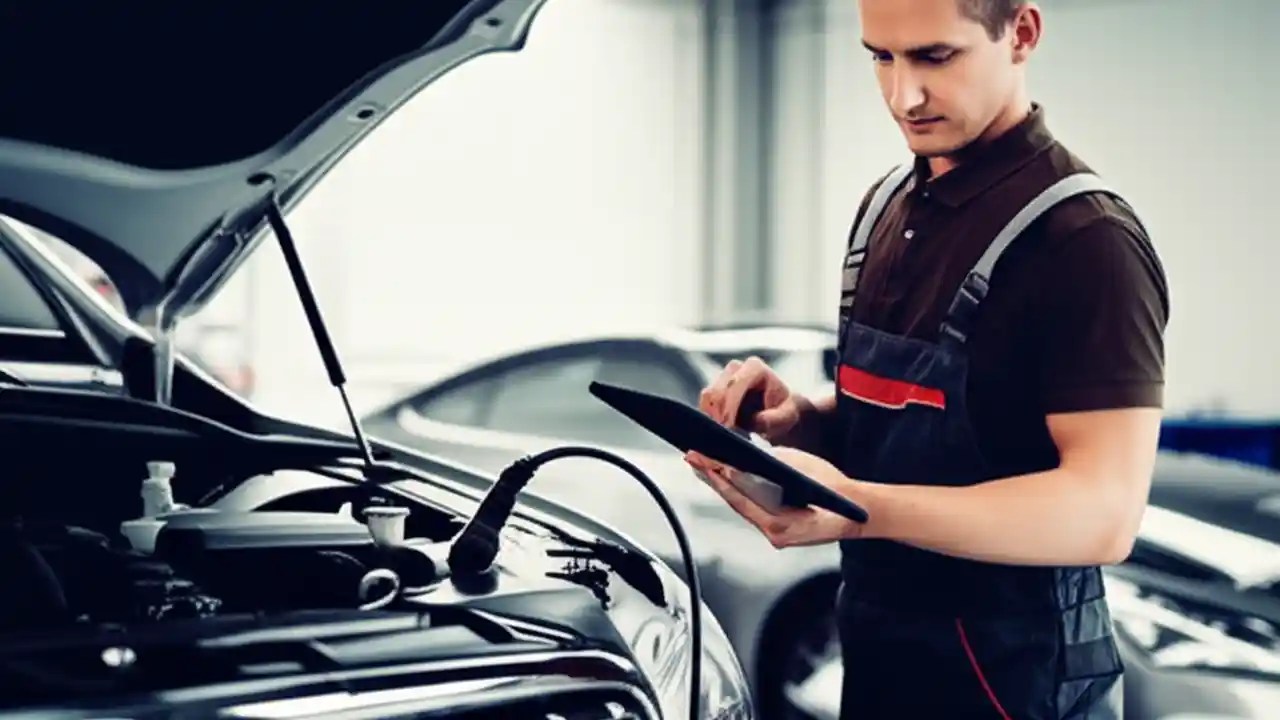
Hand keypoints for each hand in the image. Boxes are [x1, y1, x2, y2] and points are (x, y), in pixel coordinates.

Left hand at [685, 446, 866, 547]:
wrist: (858, 515)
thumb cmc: (837, 493)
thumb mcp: (805, 468)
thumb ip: (774, 463)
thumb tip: (743, 456)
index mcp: (781, 523)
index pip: (742, 496)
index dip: (720, 477)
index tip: (703, 460)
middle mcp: (774, 534)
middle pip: (736, 502)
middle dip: (713, 478)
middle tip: (693, 457)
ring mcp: (774, 536)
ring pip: (741, 507)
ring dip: (723, 485)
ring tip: (702, 464)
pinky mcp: (776, 532)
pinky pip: (752, 510)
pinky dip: (739, 493)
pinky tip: (726, 479)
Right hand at [699, 356, 800, 442]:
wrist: (780, 415)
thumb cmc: (785, 412)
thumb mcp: (787, 416)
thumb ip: (773, 419)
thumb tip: (754, 422)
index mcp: (754, 368)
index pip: (734, 384)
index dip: (730, 407)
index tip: (729, 428)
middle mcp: (735, 369)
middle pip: (716, 391)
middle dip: (718, 416)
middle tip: (723, 438)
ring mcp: (721, 380)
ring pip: (707, 399)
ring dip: (712, 419)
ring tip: (722, 438)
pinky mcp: (713, 394)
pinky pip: (704, 407)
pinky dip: (709, 422)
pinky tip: (718, 435)